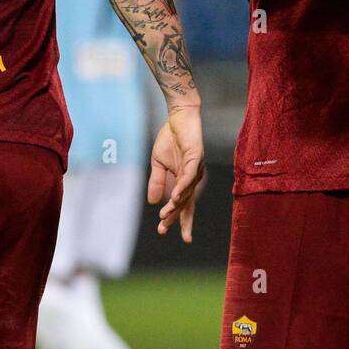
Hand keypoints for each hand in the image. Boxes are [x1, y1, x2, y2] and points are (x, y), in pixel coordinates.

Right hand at [148, 103, 205, 242]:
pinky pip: (189, 176)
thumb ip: (157, 181)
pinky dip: (183, 187)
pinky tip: (175, 197)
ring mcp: (196, 168)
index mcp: (184, 180)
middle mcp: (193, 178)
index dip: (174, 218)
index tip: (162, 231)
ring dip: (175, 204)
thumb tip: (152, 202)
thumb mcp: (158, 163)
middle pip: (186, 203)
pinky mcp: (196, 157)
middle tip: (163, 230)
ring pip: (186, 192)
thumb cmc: (170, 138)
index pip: (182, 204)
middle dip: (176, 218)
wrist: (178, 116)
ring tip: (164, 216)